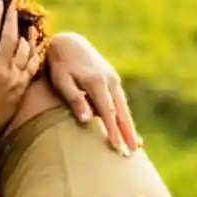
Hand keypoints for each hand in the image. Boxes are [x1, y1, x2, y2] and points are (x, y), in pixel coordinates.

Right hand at [0, 0, 40, 137]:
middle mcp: (0, 69)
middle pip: (11, 36)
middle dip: (11, 18)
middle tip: (11, 6)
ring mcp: (14, 79)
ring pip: (25, 48)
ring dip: (23, 33)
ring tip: (21, 24)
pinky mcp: (22, 88)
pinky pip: (32, 64)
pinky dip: (34, 51)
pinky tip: (32, 43)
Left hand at [46, 32, 140, 154]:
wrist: (69, 43)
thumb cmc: (60, 65)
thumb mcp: (62, 80)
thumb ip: (74, 99)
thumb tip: (86, 120)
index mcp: (97, 83)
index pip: (107, 113)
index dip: (113, 131)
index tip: (117, 148)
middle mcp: (110, 82)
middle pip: (121, 113)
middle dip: (127, 133)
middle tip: (132, 153)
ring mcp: (113, 80)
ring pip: (124, 108)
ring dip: (130, 127)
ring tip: (135, 146)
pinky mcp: (113, 80)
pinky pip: (121, 102)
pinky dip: (126, 116)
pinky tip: (128, 129)